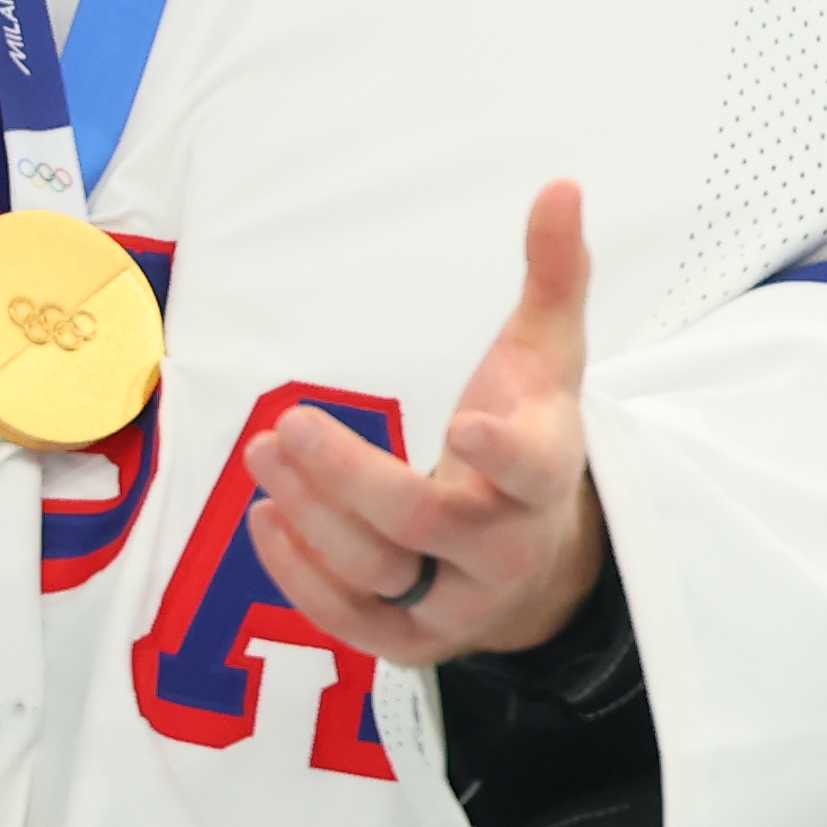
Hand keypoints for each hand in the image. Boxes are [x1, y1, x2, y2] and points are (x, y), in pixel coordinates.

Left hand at [242, 182, 608, 668]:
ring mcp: (460, 601)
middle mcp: (507, 548)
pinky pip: (353, 623)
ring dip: (313, 516)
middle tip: (292, 424)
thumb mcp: (546, 359)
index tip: (465, 424)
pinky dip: (302, 577)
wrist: (537, 557)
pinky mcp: (414, 642)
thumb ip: (552, 276)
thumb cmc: (531, 440)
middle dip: (354, 478)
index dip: (504, 454)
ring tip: (264, 453)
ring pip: (382, 574)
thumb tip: (561, 185)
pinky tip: (267, 518)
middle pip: (430, 525)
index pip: (536, 472)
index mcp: (548, 475)